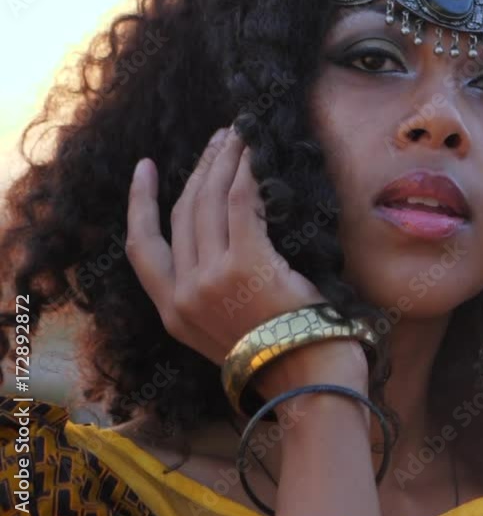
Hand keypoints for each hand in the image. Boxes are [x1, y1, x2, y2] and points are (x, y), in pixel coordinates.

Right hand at [126, 126, 331, 367]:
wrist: (311, 380)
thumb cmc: (282, 355)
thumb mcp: (224, 332)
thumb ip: (209, 294)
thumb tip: (219, 244)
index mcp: (173, 313)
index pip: (142, 247)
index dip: (139, 203)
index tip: (145, 168)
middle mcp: (184, 295)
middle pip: (183, 214)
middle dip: (199, 170)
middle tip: (218, 140)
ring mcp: (212, 280)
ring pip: (209, 202)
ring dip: (223, 161)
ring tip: (237, 135)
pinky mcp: (247, 264)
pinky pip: (242, 202)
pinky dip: (247, 172)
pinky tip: (255, 152)